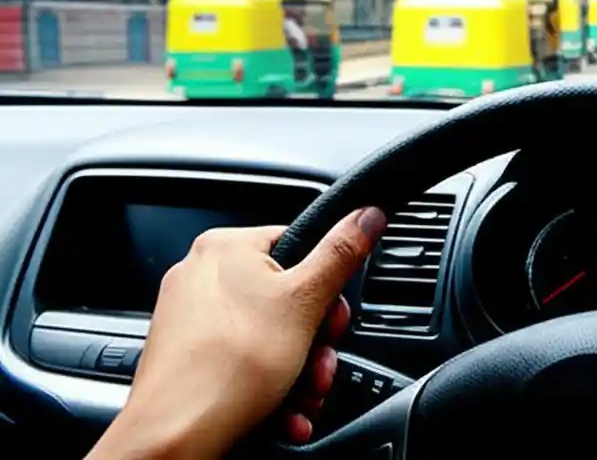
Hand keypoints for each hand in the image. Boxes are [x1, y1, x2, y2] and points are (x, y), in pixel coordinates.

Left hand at [87, 207, 387, 459]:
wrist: (174, 437)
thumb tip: (367, 214)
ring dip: (300, 371)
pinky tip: (285, 410)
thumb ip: (341, 254)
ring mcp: (191, 317)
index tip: (334, 320)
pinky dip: (272, 385)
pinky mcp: (188, 356)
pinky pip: (244, 361)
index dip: (328, 287)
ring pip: (270, 336)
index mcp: (226, 247)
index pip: (299, 246)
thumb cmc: (228, 368)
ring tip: (303, 396)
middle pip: (288, 299)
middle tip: (319, 366)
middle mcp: (202, 275)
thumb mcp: (305, 302)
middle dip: (316, 343)